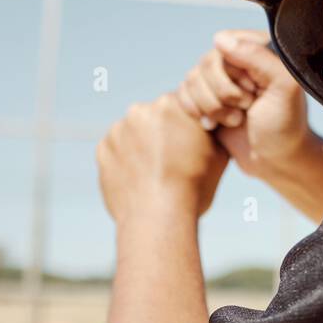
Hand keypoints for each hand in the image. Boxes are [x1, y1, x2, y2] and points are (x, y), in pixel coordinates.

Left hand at [97, 92, 228, 223]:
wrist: (158, 218)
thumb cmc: (194, 187)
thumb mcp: (220, 154)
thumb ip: (214, 131)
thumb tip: (214, 124)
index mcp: (171, 104)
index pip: (181, 106)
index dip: (187, 125)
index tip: (190, 143)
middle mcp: (140, 110)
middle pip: (155, 117)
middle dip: (162, 133)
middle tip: (173, 161)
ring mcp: (118, 130)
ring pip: (134, 133)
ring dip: (142, 145)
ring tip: (155, 174)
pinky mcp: (102, 150)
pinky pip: (117, 150)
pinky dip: (126, 160)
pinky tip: (140, 179)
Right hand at [176, 29, 313, 178]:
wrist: (275, 162)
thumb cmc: (285, 126)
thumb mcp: (283, 88)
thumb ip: (258, 57)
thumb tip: (219, 38)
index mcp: (260, 49)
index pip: (226, 43)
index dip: (234, 71)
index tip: (254, 91)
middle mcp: (238, 60)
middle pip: (206, 62)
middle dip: (223, 93)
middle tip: (246, 108)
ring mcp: (221, 79)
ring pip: (192, 78)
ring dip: (212, 106)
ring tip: (235, 120)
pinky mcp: (206, 98)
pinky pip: (183, 93)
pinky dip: (196, 111)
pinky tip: (214, 125)